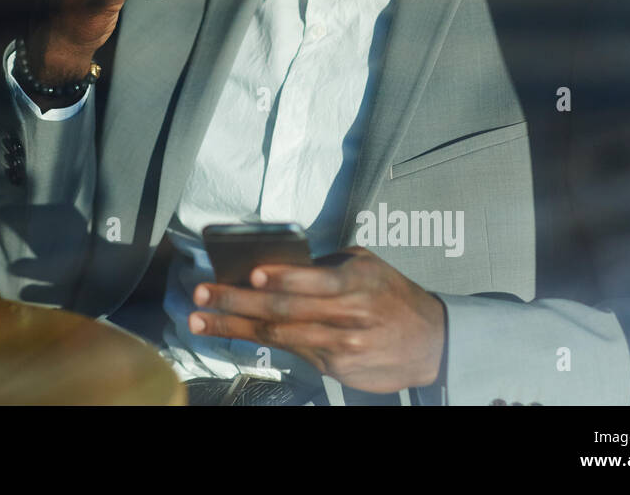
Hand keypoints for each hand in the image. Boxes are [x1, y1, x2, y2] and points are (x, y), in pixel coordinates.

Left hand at [189, 246, 445, 393]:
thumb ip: (325, 265)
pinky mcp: (335, 367)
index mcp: (356, 281)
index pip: (313, 280)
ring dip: (233, 326)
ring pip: (279, 335)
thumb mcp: (365, 266)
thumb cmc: (390, 294)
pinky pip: (290, 351)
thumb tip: (276, 263)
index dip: (282, 277)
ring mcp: (340, 345)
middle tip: (200, 294)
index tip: (251, 273)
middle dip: (237, 301)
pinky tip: (230, 332)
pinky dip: (257, 341)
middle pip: (285, 309)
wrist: (431, 341)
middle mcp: (348, 315)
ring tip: (198, 320)